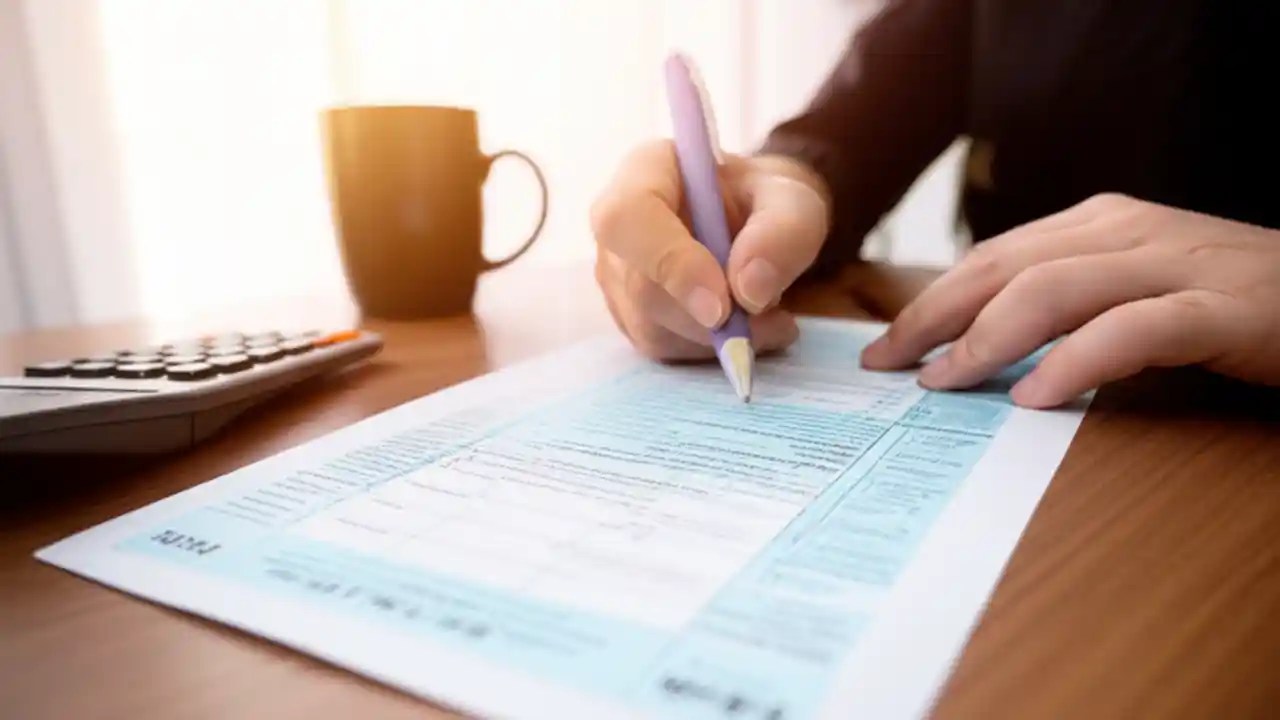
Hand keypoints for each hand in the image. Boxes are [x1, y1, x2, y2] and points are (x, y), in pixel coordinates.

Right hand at [591, 140, 830, 359]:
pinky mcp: (630, 316)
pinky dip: (711, 349)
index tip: (722, 305)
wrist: (753, 221)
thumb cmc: (764, 200)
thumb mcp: (794, 200)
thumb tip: (749, 291)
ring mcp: (616, 276)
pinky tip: (746, 329)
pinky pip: (663, 347)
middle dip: (707, 316)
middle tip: (768, 314)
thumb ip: (783, 231)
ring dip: (717, 336)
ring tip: (768, 315)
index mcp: (646, 172)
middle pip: (641, 287)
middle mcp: (616, 226)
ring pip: (651, 326)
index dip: (670, 264)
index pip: (628, 217)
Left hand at [861, 193, 1279, 406]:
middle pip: (1004, 269)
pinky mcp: (1221, 307)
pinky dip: (1078, 361)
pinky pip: (1134, 329)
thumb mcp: (1133, 287)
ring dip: (988, 339)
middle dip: (936, 319)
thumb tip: (976, 350)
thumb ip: (1067, 305)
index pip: (991, 259)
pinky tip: (1036, 396)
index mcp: (1098, 224)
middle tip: (891, 368)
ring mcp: (1175, 263)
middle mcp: (1126, 231)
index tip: (886, 349)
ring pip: (1055, 289)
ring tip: (945, 383)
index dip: (931, 303)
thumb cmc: (1224, 301)